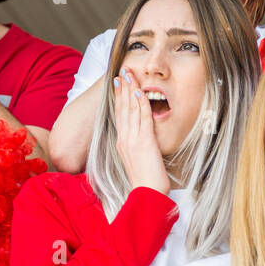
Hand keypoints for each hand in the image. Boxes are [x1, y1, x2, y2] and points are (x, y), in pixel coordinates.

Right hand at [112, 68, 169, 194]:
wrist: (147, 194)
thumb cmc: (146, 181)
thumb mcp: (138, 160)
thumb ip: (138, 146)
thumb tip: (143, 136)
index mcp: (122, 143)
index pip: (119, 114)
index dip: (117, 97)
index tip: (118, 83)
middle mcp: (124, 139)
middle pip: (122, 108)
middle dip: (122, 88)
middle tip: (122, 71)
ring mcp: (132, 140)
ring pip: (130, 110)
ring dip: (130, 90)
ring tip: (129, 75)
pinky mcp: (143, 143)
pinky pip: (142, 118)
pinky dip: (140, 104)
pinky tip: (140, 92)